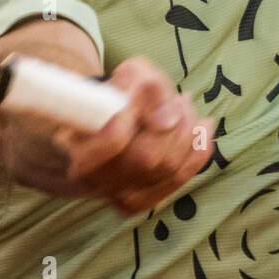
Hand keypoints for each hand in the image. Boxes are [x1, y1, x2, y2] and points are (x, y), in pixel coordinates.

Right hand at [0, 57, 210, 216]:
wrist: (87, 130)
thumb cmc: (107, 98)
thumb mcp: (125, 76)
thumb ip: (146, 86)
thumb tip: (168, 119)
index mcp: (75, 145)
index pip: (108, 143)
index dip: (127, 125)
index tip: (142, 97)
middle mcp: (93, 179)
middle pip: (147, 159)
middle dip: (173, 125)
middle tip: (180, 99)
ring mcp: (115, 196)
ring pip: (166, 170)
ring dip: (187, 134)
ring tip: (186, 107)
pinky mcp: (136, 202)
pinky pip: (176, 180)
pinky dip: (197, 153)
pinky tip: (203, 129)